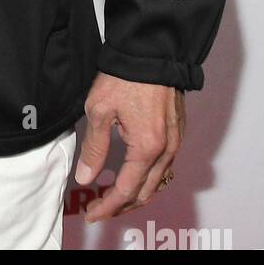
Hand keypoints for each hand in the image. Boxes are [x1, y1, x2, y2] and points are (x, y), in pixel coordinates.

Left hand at [75, 72, 185, 220]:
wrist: (150, 51)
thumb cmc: (124, 77)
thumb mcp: (99, 110)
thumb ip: (94, 147)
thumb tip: (86, 177)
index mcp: (147, 147)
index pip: (126, 189)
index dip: (108, 206)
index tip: (92, 213)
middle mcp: (166, 149)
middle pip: (146, 191)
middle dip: (123, 205)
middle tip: (101, 208)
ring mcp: (175, 141)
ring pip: (158, 180)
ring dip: (137, 192)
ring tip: (115, 196)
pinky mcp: (177, 131)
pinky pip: (165, 165)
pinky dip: (149, 177)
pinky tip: (135, 173)